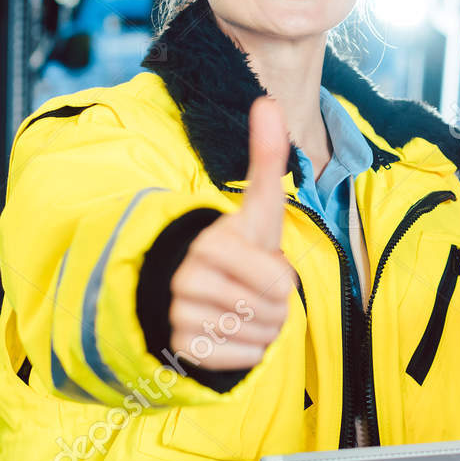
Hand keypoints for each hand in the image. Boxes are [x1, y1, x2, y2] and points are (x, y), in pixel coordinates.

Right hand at [168, 97, 296, 370]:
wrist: (194, 288)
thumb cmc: (239, 246)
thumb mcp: (257, 209)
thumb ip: (265, 158)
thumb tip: (266, 101)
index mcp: (211, 244)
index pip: (279, 284)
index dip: (282, 281)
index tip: (265, 269)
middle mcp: (187, 279)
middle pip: (271, 313)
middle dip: (274, 308)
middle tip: (253, 292)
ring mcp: (178, 315)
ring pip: (256, 338)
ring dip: (260, 330)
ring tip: (240, 309)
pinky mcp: (177, 347)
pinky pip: (238, 359)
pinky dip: (244, 351)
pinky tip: (228, 331)